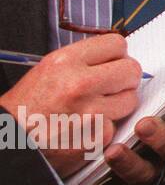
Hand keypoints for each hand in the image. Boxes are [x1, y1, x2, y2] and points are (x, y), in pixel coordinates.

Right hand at [0, 34, 140, 176]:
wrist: (10, 140)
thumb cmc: (27, 107)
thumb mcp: (48, 70)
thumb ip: (83, 61)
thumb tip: (116, 57)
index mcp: (66, 62)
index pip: (117, 44)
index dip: (117, 55)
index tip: (112, 64)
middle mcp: (79, 84)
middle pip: (132, 70)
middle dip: (125, 79)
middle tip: (111, 88)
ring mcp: (90, 112)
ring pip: (130, 99)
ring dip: (119, 105)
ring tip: (95, 110)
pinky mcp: (97, 136)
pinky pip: (118, 126)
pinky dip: (106, 129)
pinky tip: (86, 129)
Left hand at [74, 91, 164, 184]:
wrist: (71, 142)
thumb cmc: (108, 119)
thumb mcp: (129, 102)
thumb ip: (152, 87)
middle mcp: (157, 155)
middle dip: (162, 138)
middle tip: (145, 125)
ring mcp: (137, 174)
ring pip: (141, 175)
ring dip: (129, 164)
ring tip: (113, 152)